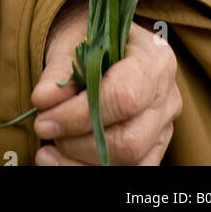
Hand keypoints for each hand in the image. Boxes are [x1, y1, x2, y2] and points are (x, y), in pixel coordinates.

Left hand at [30, 0, 181, 165]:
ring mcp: (164, 128)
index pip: (125, 97)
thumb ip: (59, 72)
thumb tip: (43, 100)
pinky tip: (61, 161)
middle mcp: (167, 97)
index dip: (80, 115)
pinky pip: (128, 172)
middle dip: (78, 142)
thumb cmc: (87, 39)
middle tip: (44, 129)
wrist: (101, 44)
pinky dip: (89, 169)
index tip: (44, 118)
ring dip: (81, 162)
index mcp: (154, 59)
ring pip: (130, 162)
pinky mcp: (153, 150)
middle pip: (130, 140)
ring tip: (48, 149)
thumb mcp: (71, 43)